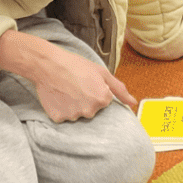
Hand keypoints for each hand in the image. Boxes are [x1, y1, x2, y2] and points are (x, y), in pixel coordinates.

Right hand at [0, 30, 136, 122]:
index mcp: (102, 99)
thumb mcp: (102, 72)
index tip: (87, 82)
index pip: (104, 101)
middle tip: (76, 85)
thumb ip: (120, 89)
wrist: (48, 64)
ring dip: (73, 105)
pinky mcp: (59, 118)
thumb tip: (133, 103)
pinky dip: (61, 109)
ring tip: (66, 89)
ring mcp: (73, 115)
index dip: (96, 90)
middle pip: (91, 110)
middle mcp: (90, 110)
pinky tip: (59, 96)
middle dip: (86, 100)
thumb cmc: (75, 65)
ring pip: (77, 114)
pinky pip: (63, 117)